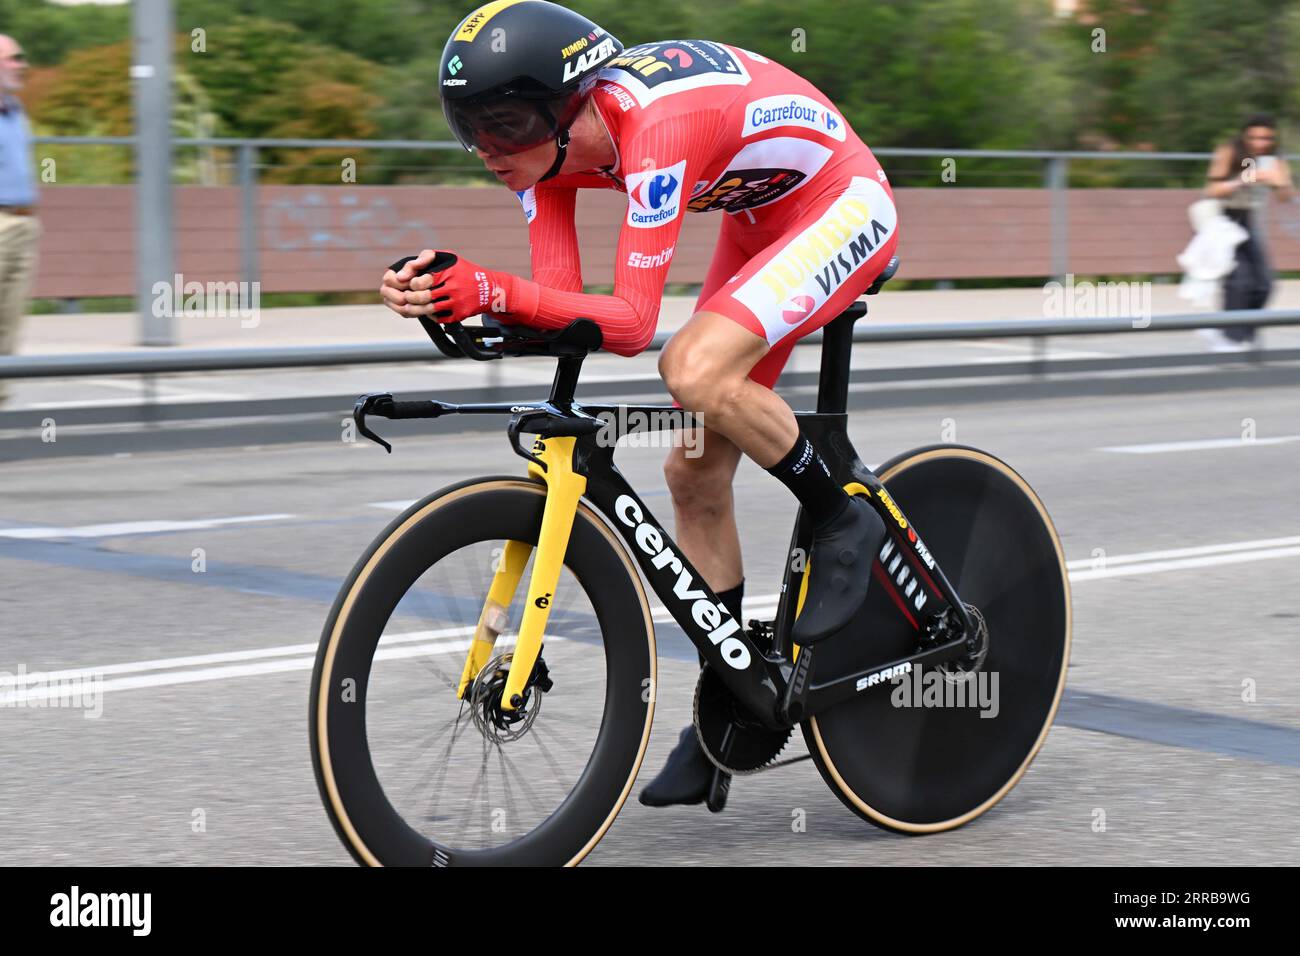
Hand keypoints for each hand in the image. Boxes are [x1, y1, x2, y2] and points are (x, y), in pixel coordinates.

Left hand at [379, 249, 509, 323]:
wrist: (489, 289)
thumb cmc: (465, 272)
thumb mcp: (450, 258)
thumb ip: (428, 257)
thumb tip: (407, 271)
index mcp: (449, 272)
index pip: (423, 281)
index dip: (413, 284)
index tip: (411, 285)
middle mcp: (454, 287)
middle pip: (425, 297)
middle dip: (412, 298)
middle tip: (406, 298)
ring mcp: (458, 302)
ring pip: (431, 309)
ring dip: (417, 310)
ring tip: (409, 308)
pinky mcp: (460, 314)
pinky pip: (440, 318)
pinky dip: (431, 316)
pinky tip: (428, 312)